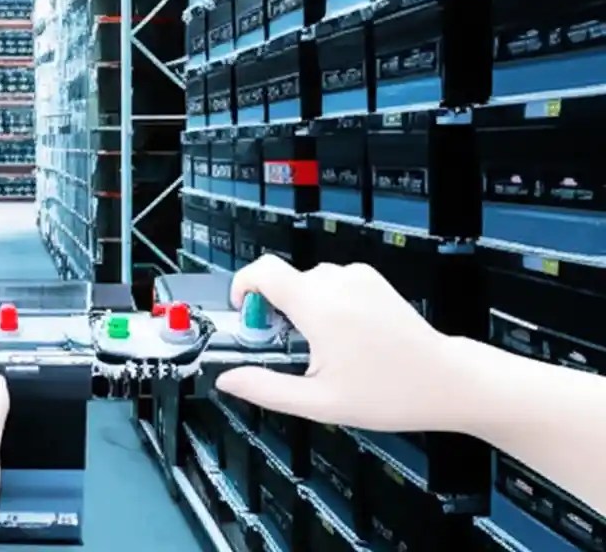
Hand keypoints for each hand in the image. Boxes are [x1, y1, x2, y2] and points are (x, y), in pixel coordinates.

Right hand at [215, 255, 462, 432]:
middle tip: (289, 348)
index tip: (245, 314)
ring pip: (308, 283)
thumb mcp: (319, 402)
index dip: (242, 287)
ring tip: (322, 348)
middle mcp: (338, 283)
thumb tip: (228, 380)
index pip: (262, 271)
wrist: (446, 380)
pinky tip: (344, 337)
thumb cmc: (391, 393)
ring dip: (302, 308)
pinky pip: (332, 284)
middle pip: (284, 281)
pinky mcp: (373, 281)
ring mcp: (359, 278)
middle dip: (274, 311)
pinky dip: (326, 304)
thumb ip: (266, 388)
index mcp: (319, 307)